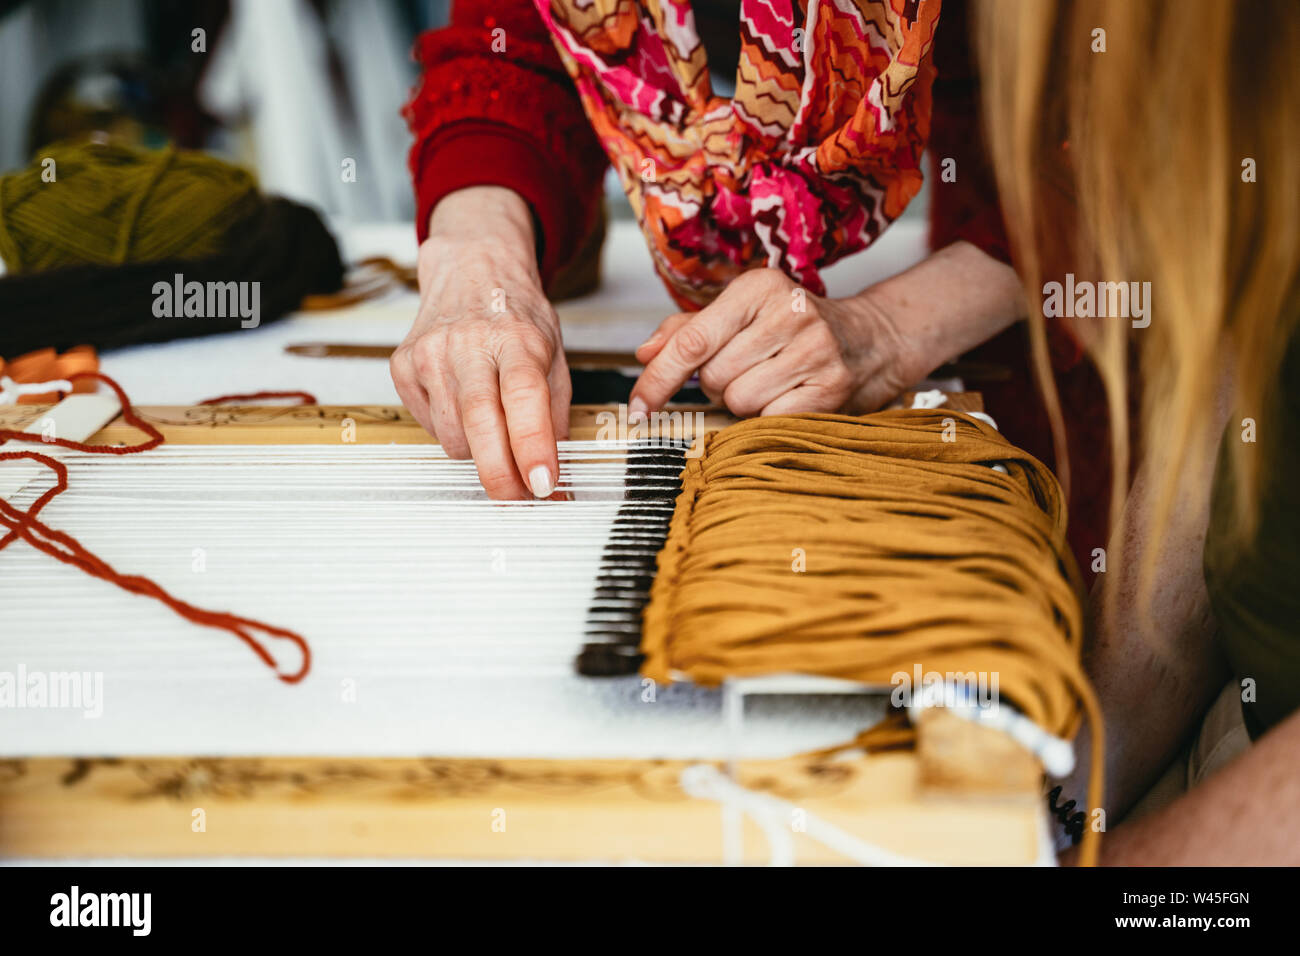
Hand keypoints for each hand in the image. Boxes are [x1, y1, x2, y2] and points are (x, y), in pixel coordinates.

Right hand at [390, 187, 570, 498]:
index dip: (533, 447)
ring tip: (495, 432)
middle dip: (501, 476)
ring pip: (454, 437)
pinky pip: (431, 428)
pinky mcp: (403, 367)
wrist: (472, 271)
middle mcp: (468, 343)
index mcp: (517, 337)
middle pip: (479, 424)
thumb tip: (553, 478)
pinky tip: (465, 408)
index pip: (524, 397)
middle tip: (521, 500)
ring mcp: (429, 354)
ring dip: (480, 453)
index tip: (545, 486)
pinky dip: (454, 433)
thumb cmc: (517, 318)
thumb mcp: (554, 357)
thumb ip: (554, 416)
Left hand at [631, 268, 914, 417]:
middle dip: (718, 385)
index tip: (638, 407)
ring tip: (769, 383)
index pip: (692, 340)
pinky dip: (769, 418)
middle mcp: (789, 311)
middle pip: (715, 377)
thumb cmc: (793, 327)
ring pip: (740, 401)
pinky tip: (788, 398)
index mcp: (758, 286)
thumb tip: (645, 353)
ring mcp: (816, 349)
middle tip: (746, 372)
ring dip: (744, 403)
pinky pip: (770, 419)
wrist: (871, 338)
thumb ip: (688, 329)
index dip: (659, 379)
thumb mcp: (742, 313)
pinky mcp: (833, 386)